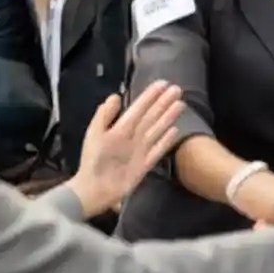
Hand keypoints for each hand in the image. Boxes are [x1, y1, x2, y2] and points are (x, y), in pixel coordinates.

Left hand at [69, 81, 184, 216]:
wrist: (93, 188)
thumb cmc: (92, 160)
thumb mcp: (94, 134)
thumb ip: (104, 115)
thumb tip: (116, 96)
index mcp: (120, 128)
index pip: (139, 108)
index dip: (150, 96)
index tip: (163, 83)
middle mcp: (133, 136)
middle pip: (151, 116)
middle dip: (163, 103)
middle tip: (177, 89)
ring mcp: (141, 150)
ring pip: (157, 129)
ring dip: (168, 117)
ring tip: (180, 104)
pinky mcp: (145, 164)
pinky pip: (158, 150)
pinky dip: (166, 141)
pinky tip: (175, 130)